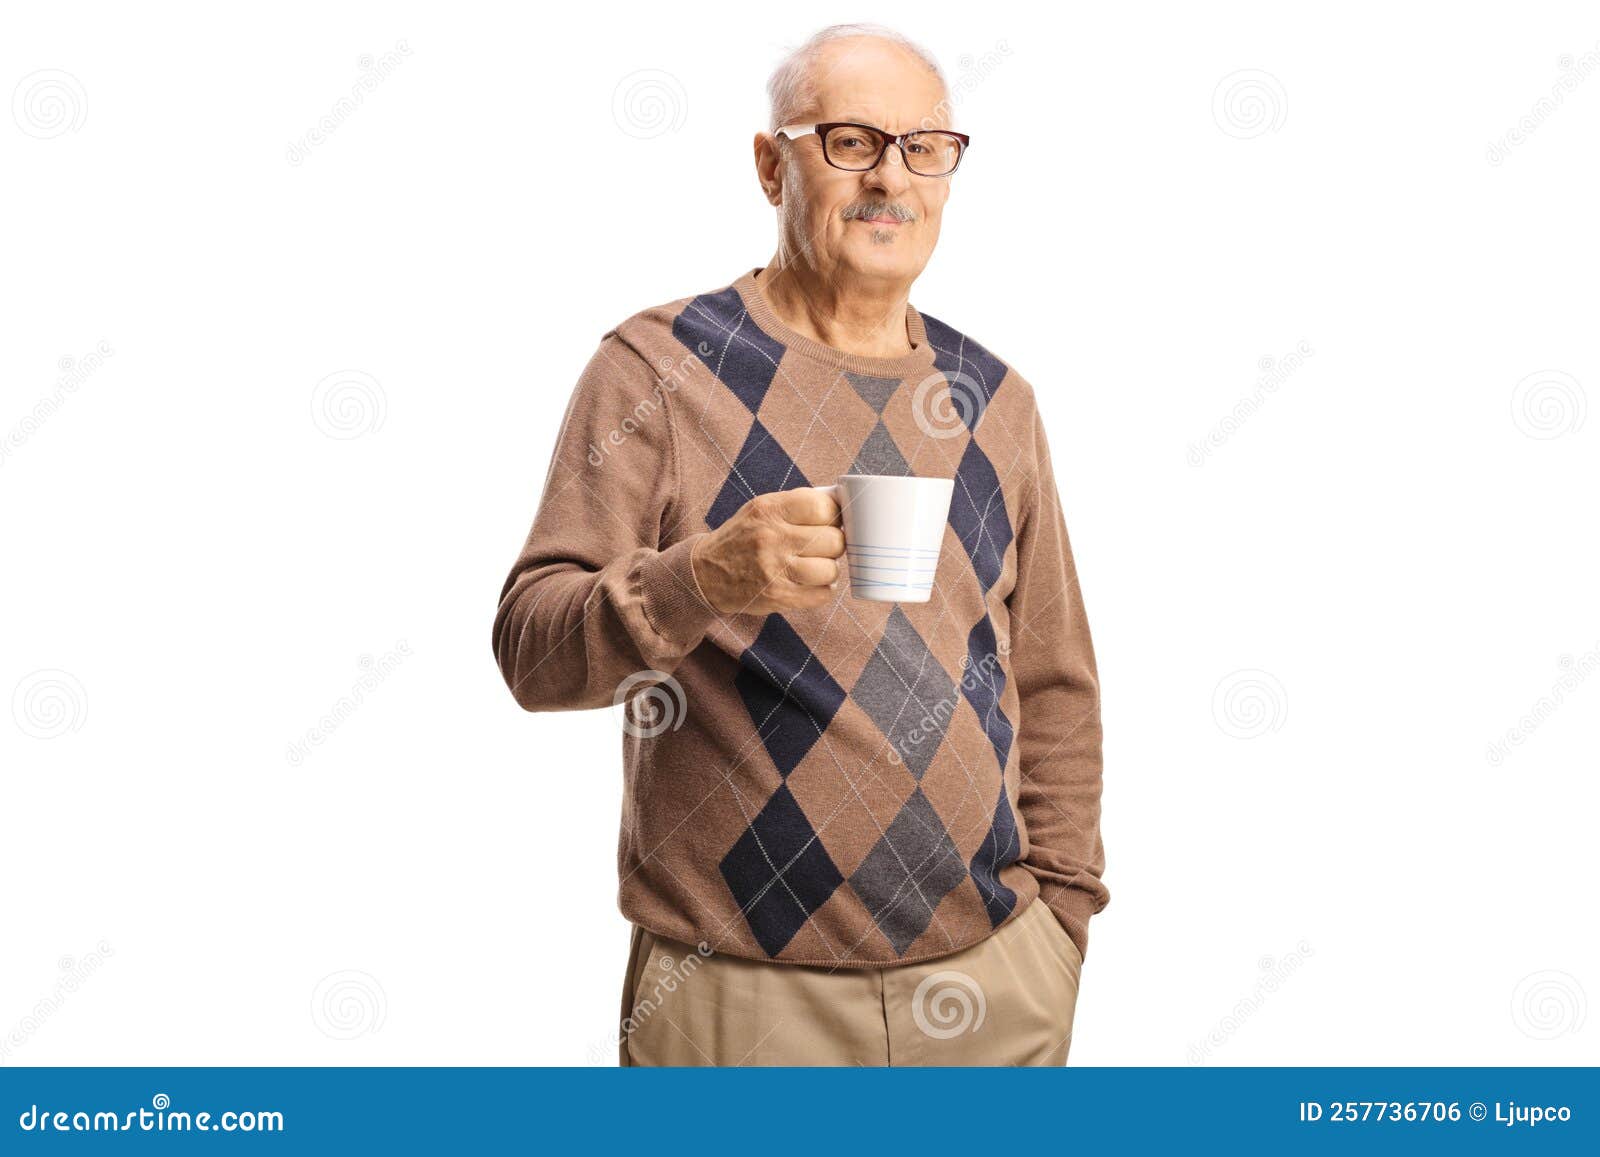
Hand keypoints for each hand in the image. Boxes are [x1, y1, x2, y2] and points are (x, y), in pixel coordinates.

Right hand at [689, 487, 844, 613]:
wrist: (705, 573)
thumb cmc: (742, 538)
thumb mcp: (761, 509)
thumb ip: (797, 504)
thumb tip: (842, 507)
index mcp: (769, 510)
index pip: (824, 508)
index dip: (834, 516)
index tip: (830, 523)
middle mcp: (772, 538)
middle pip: (833, 540)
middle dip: (833, 545)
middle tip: (821, 548)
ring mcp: (775, 569)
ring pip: (831, 570)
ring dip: (828, 570)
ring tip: (814, 567)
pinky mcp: (778, 596)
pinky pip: (822, 595)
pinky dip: (821, 591)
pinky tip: (808, 584)